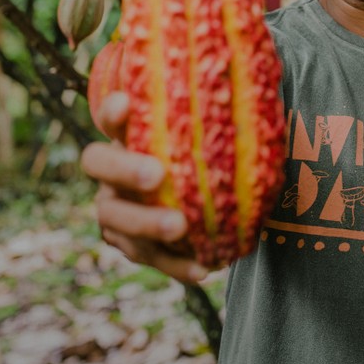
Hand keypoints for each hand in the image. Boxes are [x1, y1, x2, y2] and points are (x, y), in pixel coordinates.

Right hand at [80, 92, 208, 282]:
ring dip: (146, 222)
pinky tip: (203, 269)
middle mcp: (112, 168)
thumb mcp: (214, 135)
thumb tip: (266, 94)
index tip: (126, 103)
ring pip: (113, 216)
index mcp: (130, 134)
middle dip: (123, 168)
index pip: (113, 115)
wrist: (202, 202)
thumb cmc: (208, 156)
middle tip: (157, 175)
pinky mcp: (127, 242)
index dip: (112, 110)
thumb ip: (223, 119)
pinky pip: (146, 255)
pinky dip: (174, 264)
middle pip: (97, 163)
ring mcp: (114, 206)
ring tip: (180, 228)